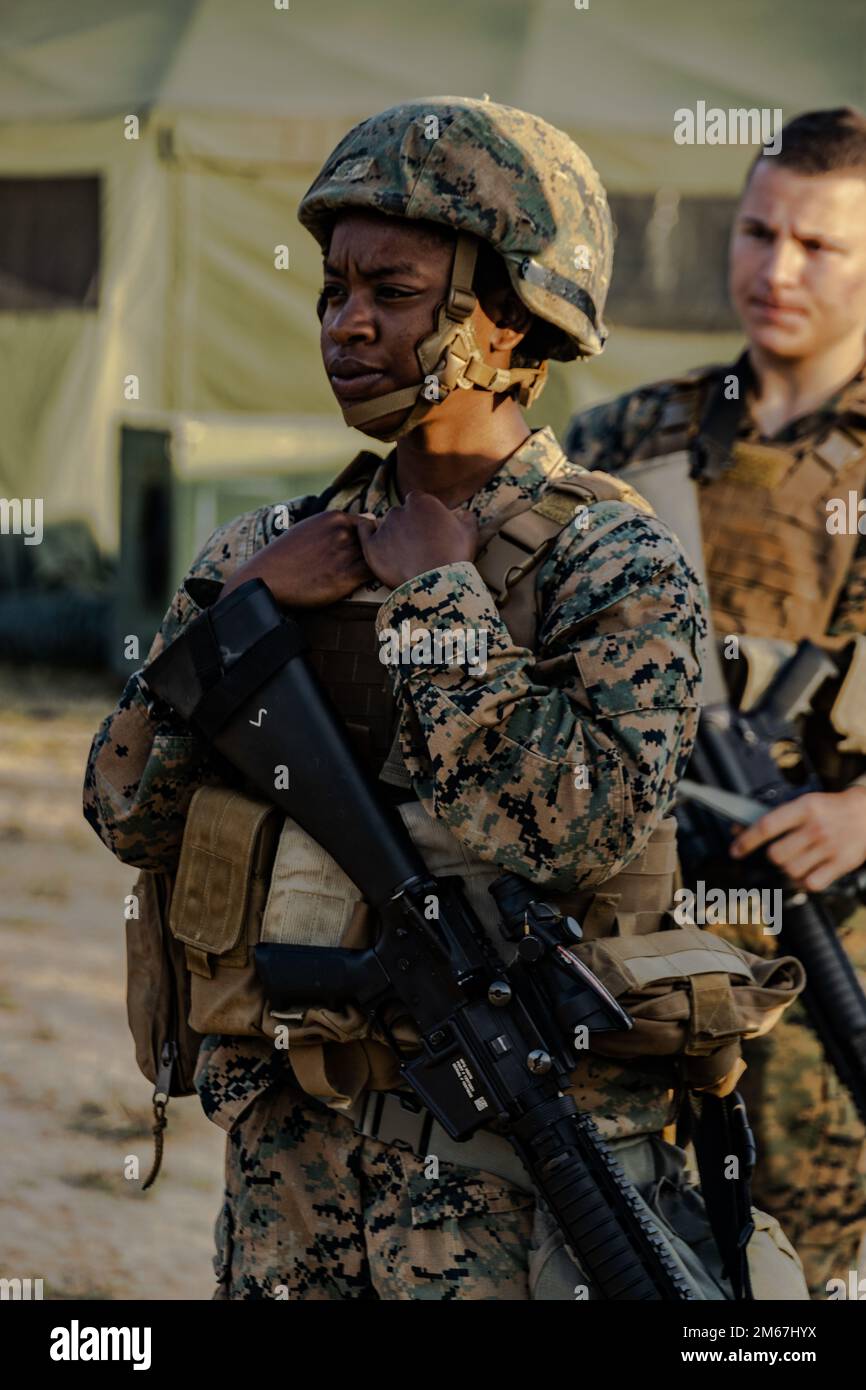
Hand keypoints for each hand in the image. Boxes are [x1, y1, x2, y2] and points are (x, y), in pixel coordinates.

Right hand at [220, 511, 376, 607]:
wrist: (268, 579)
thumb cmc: (287, 556)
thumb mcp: (309, 529)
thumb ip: (336, 526)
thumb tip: (370, 518)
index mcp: (334, 517)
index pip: (369, 524)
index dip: (370, 540)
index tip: (365, 553)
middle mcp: (342, 532)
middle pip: (376, 540)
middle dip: (378, 552)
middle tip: (374, 566)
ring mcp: (345, 553)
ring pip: (377, 556)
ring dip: (378, 566)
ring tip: (372, 575)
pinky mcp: (347, 576)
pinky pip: (374, 573)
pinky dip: (377, 577)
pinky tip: (367, 584)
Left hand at [358, 491, 478, 589]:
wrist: (437, 584)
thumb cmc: (455, 557)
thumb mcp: (470, 532)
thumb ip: (464, 515)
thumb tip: (459, 512)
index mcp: (422, 502)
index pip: (417, 502)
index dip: (422, 516)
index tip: (427, 531)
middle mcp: (400, 510)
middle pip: (401, 514)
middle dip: (407, 526)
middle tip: (417, 546)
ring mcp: (384, 528)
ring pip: (385, 526)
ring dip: (392, 534)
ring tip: (402, 554)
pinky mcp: (371, 546)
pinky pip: (364, 532)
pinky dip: (366, 532)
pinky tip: (373, 536)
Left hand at [729, 786, 865, 891]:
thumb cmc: (828, 809)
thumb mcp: (803, 803)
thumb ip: (775, 817)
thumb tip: (738, 828)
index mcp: (804, 807)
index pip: (767, 826)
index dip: (746, 841)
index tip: (735, 851)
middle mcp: (816, 828)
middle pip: (777, 855)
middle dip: (772, 857)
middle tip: (779, 852)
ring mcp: (830, 847)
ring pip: (791, 871)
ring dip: (788, 869)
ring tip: (797, 860)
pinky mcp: (841, 864)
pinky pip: (811, 883)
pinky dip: (805, 881)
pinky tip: (808, 871)